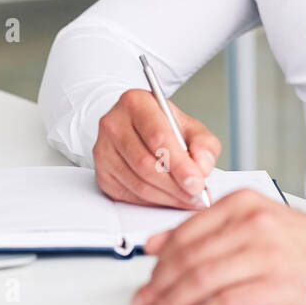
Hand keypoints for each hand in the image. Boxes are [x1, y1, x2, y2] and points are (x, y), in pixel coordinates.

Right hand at [92, 88, 220, 208]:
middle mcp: (114, 124)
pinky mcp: (102, 173)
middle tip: (196, 195)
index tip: (197, 182)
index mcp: (135, 102)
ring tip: (187, 199)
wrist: (136, 128)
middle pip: (145, 163)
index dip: (179, 164)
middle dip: (175, 185)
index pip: (158, 137)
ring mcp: (103, 149)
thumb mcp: (190, 126)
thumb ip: (204, 144)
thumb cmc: (163, 126)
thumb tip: (202, 167)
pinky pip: (129, 195)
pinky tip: (168, 198)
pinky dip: (153, 202)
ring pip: (137, 183)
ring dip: (167, 197)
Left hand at [129, 191, 305, 304]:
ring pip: (202, 280)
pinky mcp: (276, 284)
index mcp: (241, 204)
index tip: (145, 280)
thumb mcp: (251, 220)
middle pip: (189, 259)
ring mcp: (265, 254)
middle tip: (144, 303)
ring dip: (171, 303)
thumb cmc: (297, 241)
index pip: (186, 234)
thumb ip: (205, 228)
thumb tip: (156, 244)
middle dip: (159, 286)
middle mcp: (252, 224)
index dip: (159, 262)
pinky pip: (225, 303)